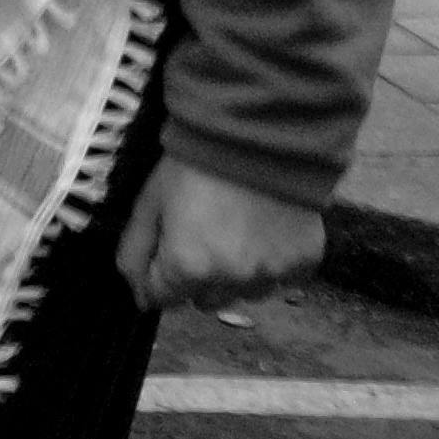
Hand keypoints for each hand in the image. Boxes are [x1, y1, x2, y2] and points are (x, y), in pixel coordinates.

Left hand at [116, 155, 330, 312]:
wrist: (258, 137)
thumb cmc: (196, 167)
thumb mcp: (149, 205)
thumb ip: (134, 253)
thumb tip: (138, 294)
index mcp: (187, 267)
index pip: (161, 300)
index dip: (157, 277)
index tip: (164, 254)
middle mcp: (232, 279)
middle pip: (204, 301)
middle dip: (196, 279)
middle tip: (201, 238)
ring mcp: (271, 273)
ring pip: (244, 294)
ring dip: (236, 275)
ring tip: (235, 232)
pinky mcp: (303, 262)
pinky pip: (281, 279)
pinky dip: (271, 263)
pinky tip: (263, 232)